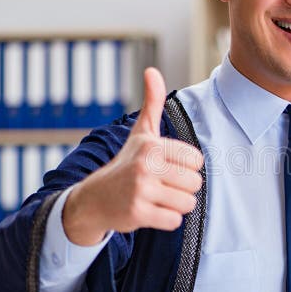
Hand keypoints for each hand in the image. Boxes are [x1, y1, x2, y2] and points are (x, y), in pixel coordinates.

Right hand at [62, 67, 203, 244]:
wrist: (94, 199)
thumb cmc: (126, 163)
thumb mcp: (140, 133)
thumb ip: (152, 103)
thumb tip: (152, 70)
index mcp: (152, 146)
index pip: (196, 161)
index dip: (186, 167)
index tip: (167, 168)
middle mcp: (146, 166)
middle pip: (195, 183)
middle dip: (182, 188)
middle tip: (161, 186)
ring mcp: (141, 191)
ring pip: (187, 203)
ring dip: (175, 205)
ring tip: (157, 198)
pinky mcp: (138, 214)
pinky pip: (174, 221)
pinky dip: (166, 219)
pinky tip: (150, 211)